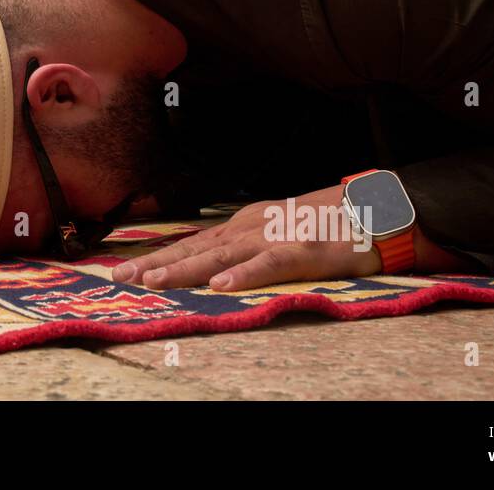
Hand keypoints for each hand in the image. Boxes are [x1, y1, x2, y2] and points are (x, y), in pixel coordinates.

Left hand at [111, 185, 383, 291]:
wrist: (373, 208)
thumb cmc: (324, 224)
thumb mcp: (276, 230)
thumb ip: (247, 246)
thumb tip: (212, 265)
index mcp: (243, 224)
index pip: (193, 243)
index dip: (159, 257)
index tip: (124, 269)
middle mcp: (250, 226)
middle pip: (196, 247)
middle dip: (156, 263)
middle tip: (120, 277)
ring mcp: (274, 236)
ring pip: (221, 254)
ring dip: (186, 269)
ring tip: (155, 282)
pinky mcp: (301, 248)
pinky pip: (268, 264)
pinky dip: (244, 274)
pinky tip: (221, 285)